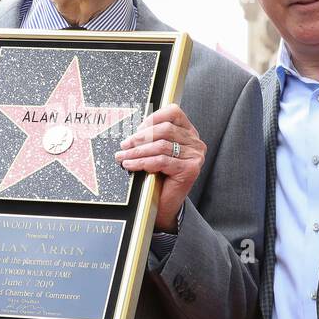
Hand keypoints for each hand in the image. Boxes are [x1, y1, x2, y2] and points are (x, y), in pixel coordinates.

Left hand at [114, 104, 205, 230]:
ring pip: (161, 146)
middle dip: (140, 137)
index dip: (152, 118)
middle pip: (165, 129)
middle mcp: (196, 143)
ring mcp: (195, 156)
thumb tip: (132, 129)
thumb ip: (151, 137)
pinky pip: (161, 161)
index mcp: (189, 132)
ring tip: (123, 156)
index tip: (135, 129)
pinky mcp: (190, 170)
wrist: (164, 206)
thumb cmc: (159, 177)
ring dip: (137, 151)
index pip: (173, 113)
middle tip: (124, 145)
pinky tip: (130, 165)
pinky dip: (142, 162)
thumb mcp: (155, 152)